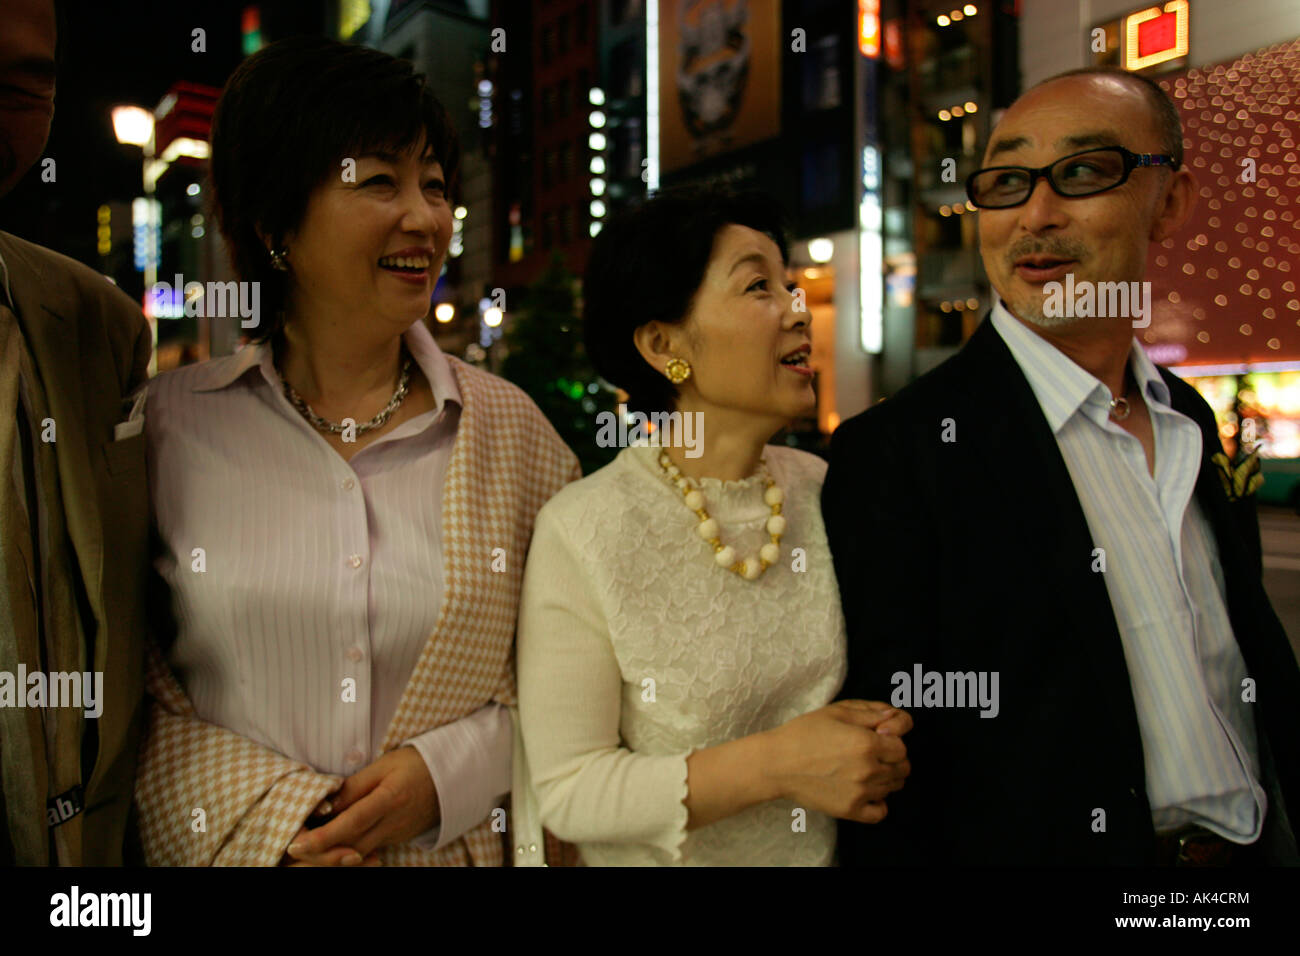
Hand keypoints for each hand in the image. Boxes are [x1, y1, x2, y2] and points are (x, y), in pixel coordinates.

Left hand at [283, 746, 439, 864]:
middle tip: (293, 850)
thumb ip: (354, 786)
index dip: (322, 837)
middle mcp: (393, 822)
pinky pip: (369, 850)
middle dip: (320, 852)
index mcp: (390, 799)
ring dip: (332, 853)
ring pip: (358, 853)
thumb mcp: (384, 764)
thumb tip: (325, 806)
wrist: (453, 774)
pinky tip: (333, 845)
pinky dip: (348, 850)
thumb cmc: (416, 763)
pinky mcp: (397, 839)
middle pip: (351, 846)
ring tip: (307, 848)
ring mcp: (396, 834)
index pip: (351, 823)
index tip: (297, 844)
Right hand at [761, 700, 911, 823]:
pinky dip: (879, 803)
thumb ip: (871, 712)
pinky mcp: (850, 810)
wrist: (777, 764)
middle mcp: (868, 769)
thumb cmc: (804, 733)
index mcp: (867, 742)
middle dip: (892, 758)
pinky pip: (881, 812)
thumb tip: (896, 718)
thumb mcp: (837, 711)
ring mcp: (860, 792)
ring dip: (885, 777)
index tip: (878, 738)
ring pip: (893, 787)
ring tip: (862, 769)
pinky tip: (866, 791)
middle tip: (872, 753)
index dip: (892, 740)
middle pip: (902, 768)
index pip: (901, 747)